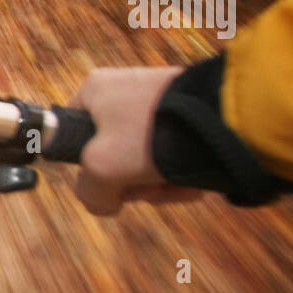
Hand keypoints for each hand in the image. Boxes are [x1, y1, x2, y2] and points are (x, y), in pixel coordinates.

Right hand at [67, 67, 202, 214]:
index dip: (85, 166)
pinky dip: (180, 170)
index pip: (71, 134)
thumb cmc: (149, 135)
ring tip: (174, 184)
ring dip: (157, 182)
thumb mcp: (101, 169)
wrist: (221, 120)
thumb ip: (88, 192)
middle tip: (144, 189)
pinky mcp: (188, 112)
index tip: (106, 181)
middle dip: (131, 181)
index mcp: (95, 90)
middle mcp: (124, 88)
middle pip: (113, 153)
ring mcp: (158, 100)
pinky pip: (172, 150)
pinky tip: (192, 179)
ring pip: (145, 157)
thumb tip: (103, 203)